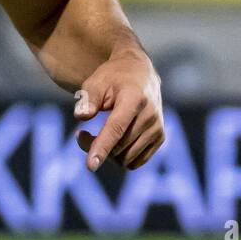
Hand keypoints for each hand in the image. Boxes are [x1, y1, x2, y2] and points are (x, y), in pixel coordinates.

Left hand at [74, 48, 163, 170]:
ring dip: (107, 154)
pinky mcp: (160, 137)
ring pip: (126, 158)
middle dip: (95, 146)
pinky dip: (120, 158)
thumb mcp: (96, 82)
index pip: (116, 128)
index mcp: (134, 97)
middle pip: (118, 146)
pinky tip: (112, 142)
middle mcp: (150, 114)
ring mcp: (157, 127)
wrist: (140, 73)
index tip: (90, 166)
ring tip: (95, 136)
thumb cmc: (113, 78)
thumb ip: (88, 99)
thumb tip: (81, 116)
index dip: (102, 147)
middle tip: (81, 135)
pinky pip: (135, 162)